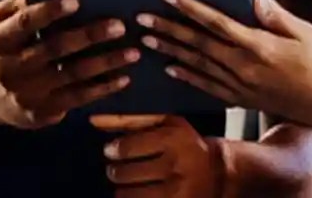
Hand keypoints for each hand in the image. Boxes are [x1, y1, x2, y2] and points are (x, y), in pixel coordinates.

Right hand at [0, 0, 139, 130]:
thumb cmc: (2, 49)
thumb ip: (19, 4)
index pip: (24, 23)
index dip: (49, 11)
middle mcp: (10, 68)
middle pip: (53, 49)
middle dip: (89, 36)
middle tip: (120, 25)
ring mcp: (26, 93)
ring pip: (71, 76)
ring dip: (105, 63)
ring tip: (133, 52)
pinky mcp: (41, 112)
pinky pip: (77, 99)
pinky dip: (103, 88)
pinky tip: (124, 77)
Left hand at [90, 114, 225, 197]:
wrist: (217, 172)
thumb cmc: (184, 143)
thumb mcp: (166, 124)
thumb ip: (131, 120)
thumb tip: (93, 120)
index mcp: (174, 139)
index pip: (128, 147)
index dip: (114, 150)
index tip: (111, 151)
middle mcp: (175, 165)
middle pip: (124, 174)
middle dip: (116, 172)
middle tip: (117, 171)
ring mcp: (176, 191)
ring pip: (128, 196)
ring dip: (122, 191)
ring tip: (126, 185)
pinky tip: (135, 195)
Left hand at [139, 0, 311, 127]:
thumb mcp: (305, 33)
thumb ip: (276, 16)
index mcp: (258, 46)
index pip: (215, 22)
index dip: (189, 7)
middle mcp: (244, 67)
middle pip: (198, 44)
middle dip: (169, 28)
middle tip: (143, 19)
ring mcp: (240, 86)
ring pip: (198, 65)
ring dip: (171, 51)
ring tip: (148, 40)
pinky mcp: (242, 99)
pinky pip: (207, 86)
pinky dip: (188, 77)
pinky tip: (172, 69)